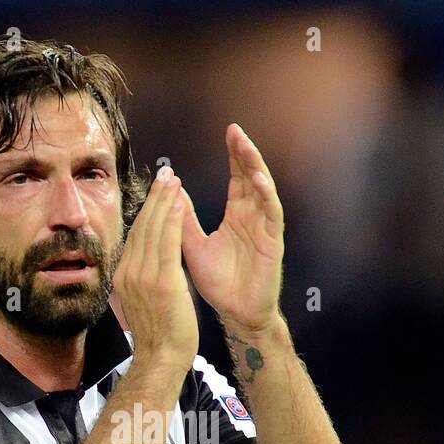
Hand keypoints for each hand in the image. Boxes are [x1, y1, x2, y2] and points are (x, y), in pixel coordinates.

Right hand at [112, 165, 197, 372]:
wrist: (160, 358)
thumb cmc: (158, 335)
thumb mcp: (143, 301)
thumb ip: (143, 279)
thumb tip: (148, 264)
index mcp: (124, 276)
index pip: (136, 235)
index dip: (147, 210)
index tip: (157, 191)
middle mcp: (129, 272)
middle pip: (141, 226)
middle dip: (154, 197)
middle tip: (165, 173)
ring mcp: (142, 276)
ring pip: (153, 229)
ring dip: (164, 201)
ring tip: (173, 179)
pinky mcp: (160, 281)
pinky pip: (166, 242)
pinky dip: (172, 218)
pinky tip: (178, 201)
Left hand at [180, 124, 284, 333]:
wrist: (235, 313)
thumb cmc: (219, 283)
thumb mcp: (194, 245)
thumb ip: (184, 219)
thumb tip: (171, 192)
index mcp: (238, 215)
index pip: (238, 178)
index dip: (234, 155)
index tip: (228, 131)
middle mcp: (253, 217)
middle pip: (252, 177)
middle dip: (244, 153)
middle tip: (235, 130)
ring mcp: (265, 228)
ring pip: (264, 190)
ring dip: (256, 167)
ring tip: (246, 146)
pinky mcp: (272, 242)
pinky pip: (272, 214)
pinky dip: (267, 196)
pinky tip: (258, 180)